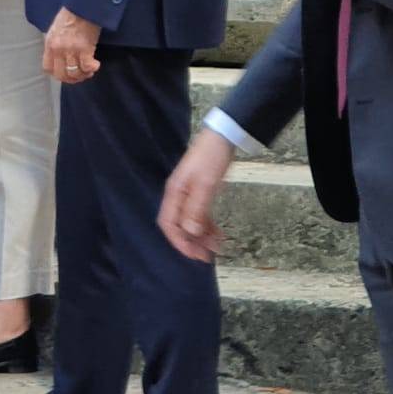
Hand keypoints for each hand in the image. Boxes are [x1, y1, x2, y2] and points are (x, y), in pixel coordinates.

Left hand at [43, 8, 101, 84]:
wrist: (83, 6)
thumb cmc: (72, 14)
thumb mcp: (56, 29)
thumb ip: (55, 44)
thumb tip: (59, 57)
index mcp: (50, 44)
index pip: (48, 68)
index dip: (58, 74)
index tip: (66, 73)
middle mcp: (58, 49)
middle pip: (61, 75)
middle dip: (71, 79)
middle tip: (80, 75)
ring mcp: (71, 49)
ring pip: (75, 73)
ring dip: (83, 75)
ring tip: (89, 70)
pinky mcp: (84, 48)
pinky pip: (87, 67)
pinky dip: (92, 68)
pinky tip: (95, 64)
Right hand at [159, 129, 236, 262]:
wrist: (223, 137)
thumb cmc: (211, 158)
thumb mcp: (206, 184)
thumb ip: (196, 208)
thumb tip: (189, 232)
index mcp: (174, 193)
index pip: (169, 224)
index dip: (180, 242)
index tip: (195, 255)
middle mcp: (178, 195)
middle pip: (179, 225)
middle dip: (192, 242)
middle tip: (208, 256)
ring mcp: (189, 194)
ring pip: (191, 222)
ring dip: (202, 236)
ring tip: (217, 247)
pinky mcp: (200, 192)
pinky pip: (200, 214)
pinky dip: (208, 226)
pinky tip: (218, 234)